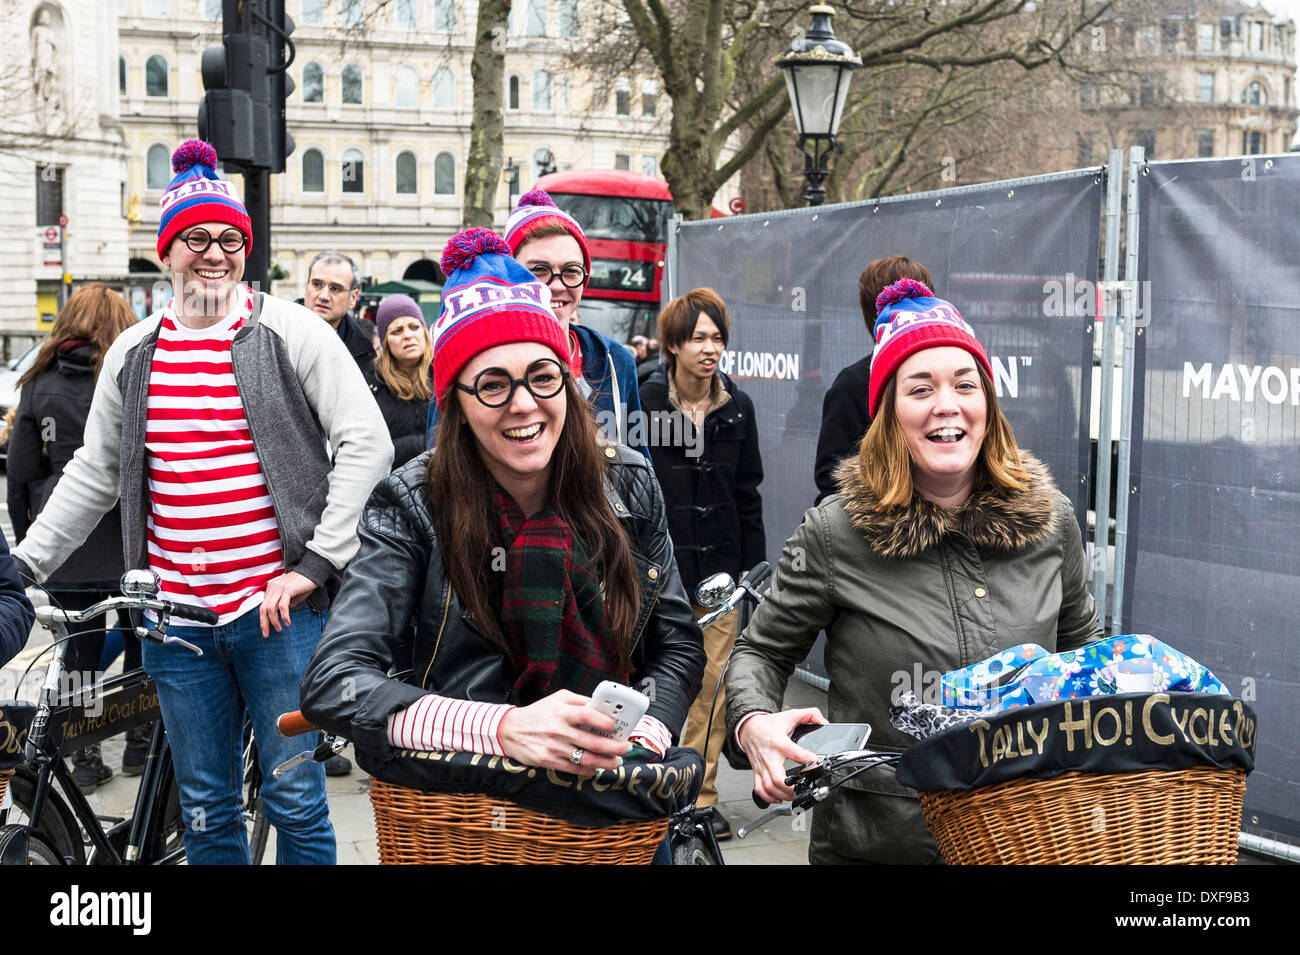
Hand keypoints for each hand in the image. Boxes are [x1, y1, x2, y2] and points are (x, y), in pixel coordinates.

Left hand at [259, 571, 316, 637]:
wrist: (314, 571)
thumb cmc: (304, 584)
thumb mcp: (292, 595)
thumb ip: (286, 602)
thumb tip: (284, 613)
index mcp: (272, 588)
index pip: (263, 606)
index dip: (263, 619)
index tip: (265, 630)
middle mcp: (273, 587)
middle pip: (263, 608)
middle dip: (264, 623)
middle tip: (267, 634)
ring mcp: (279, 587)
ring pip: (271, 608)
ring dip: (274, 621)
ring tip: (279, 629)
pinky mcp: (287, 589)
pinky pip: (282, 606)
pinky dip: (284, 616)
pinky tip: (287, 622)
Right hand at [496, 690, 629, 776]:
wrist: (510, 730)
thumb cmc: (538, 712)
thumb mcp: (558, 698)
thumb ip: (580, 701)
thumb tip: (603, 706)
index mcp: (562, 711)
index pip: (588, 716)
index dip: (605, 722)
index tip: (616, 727)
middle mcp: (558, 730)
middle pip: (592, 741)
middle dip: (613, 747)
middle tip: (626, 748)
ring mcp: (554, 748)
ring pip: (586, 759)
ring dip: (605, 762)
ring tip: (616, 762)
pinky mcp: (549, 761)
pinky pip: (574, 769)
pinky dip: (588, 771)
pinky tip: (597, 768)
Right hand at [738, 708, 826, 804]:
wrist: (747, 728)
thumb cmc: (768, 725)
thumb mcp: (789, 715)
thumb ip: (809, 715)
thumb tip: (823, 721)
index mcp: (779, 742)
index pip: (796, 754)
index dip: (810, 761)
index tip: (819, 765)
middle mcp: (769, 756)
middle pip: (778, 779)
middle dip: (792, 789)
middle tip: (802, 789)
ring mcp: (762, 766)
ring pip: (769, 787)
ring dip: (783, 795)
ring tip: (794, 795)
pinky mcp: (757, 772)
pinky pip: (760, 789)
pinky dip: (769, 797)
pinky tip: (779, 797)